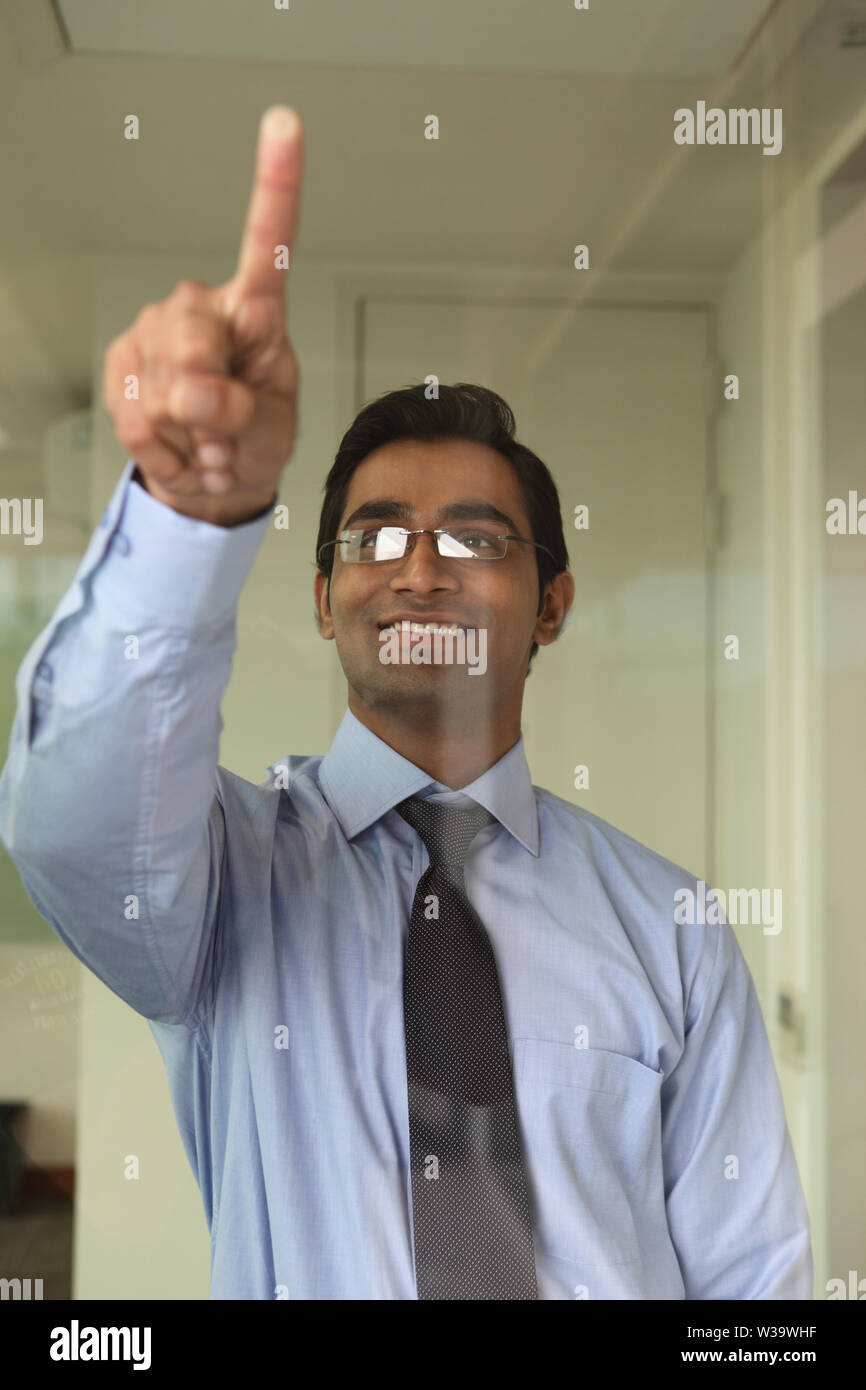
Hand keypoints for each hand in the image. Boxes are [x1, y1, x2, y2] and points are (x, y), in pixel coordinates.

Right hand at [102, 106, 303, 524]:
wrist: (214, 476)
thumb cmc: (256, 439)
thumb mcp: (273, 433)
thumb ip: (245, 412)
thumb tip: (196, 392)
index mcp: (255, 310)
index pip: (267, 242)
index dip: (276, 183)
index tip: (285, 123)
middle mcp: (201, 309)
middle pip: (192, 347)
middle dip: (209, 406)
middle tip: (228, 435)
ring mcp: (155, 332)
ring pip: (163, 396)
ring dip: (191, 437)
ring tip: (210, 440)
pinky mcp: (121, 362)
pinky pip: (135, 419)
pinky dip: (164, 449)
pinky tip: (182, 444)